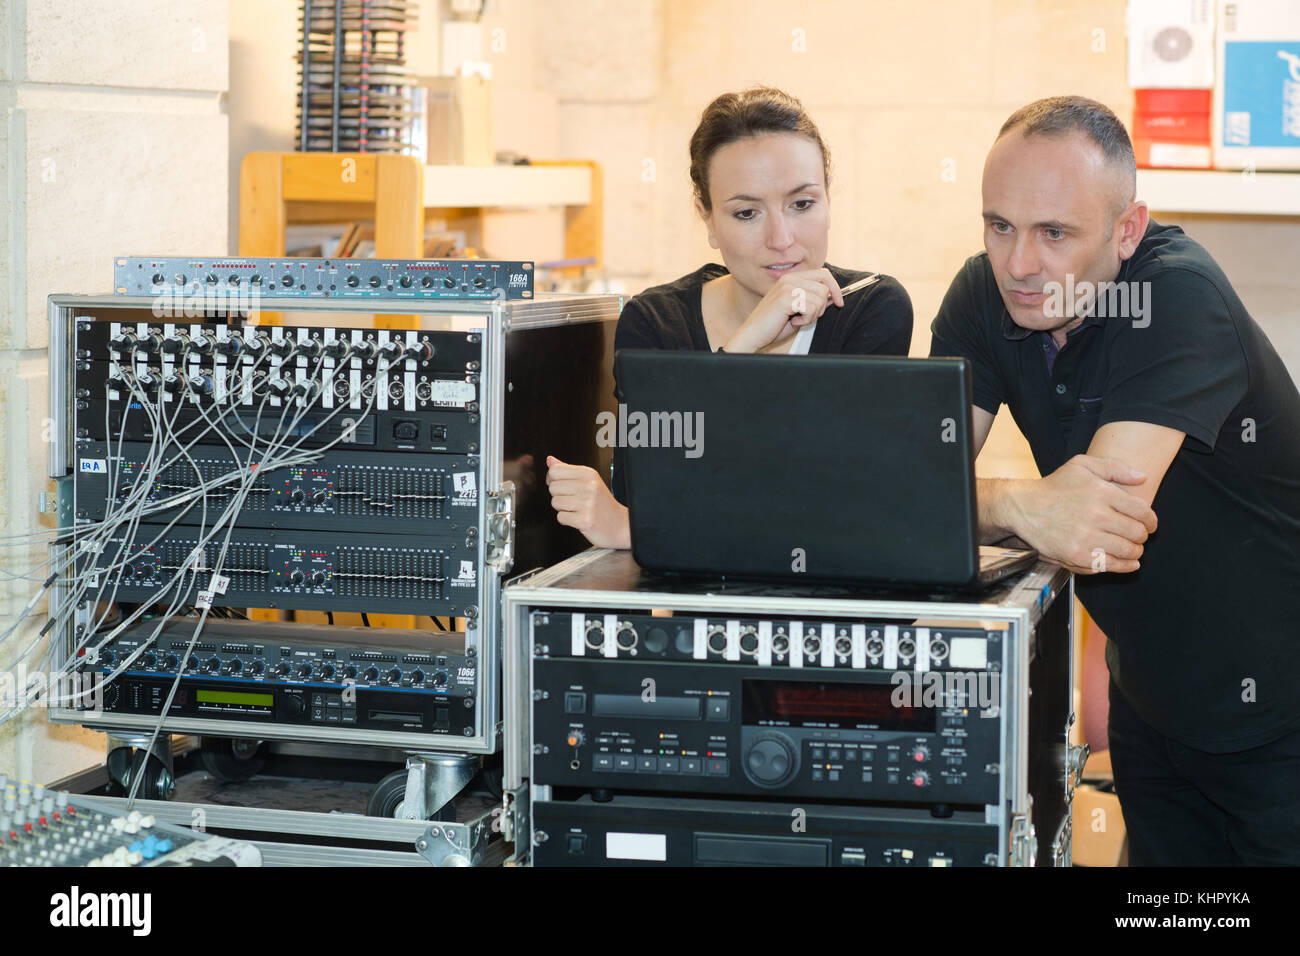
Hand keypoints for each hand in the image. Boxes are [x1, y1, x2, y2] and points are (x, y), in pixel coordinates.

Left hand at [545, 456, 630, 549]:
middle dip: (559, 496)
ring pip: (555, 502)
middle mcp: (589, 486)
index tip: (562, 485)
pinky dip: (567, 520)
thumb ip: (567, 470)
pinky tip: (579, 517)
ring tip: (577, 509)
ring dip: (563, 508)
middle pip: (552, 487)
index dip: (553, 479)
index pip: (555, 471)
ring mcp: (587, 503)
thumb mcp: (588, 481)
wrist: (620, 524)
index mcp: (589, 474)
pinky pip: (560, 517)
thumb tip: (550, 460)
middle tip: (574, 500)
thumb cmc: (603, 504)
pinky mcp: (584, 519)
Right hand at [725, 268, 843, 352]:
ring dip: (813, 315)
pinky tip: (792, 321)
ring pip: (820, 298)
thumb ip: (813, 301)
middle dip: (822, 306)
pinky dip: (806, 319)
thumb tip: (833, 296)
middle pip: (824, 286)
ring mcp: (787, 287)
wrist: (753, 335)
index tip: (839, 302)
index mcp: (791, 278)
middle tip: (807, 317)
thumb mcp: (798, 311)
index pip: (823, 274)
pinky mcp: (786, 298)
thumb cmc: (773, 326)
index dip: (835, 288)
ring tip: (797, 320)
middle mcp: (789, 279)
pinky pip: (811, 307)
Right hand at [1005, 455, 1157, 573]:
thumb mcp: (1082, 465)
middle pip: (1137, 533)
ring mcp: (1086, 537)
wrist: (1024, 507)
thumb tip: (1143, 477)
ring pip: (1127, 551)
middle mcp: (1096, 515)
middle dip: (1142, 537)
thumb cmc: (1054, 486)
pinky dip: (1124, 566)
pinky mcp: (1076, 554)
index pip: (1143, 511)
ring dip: (1135, 552)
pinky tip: (1128, 563)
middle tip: (1138, 537)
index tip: (1150, 525)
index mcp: (1102, 492)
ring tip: (1132, 549)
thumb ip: (1115, 467)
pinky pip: (1110, 565)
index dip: (1152, 521)